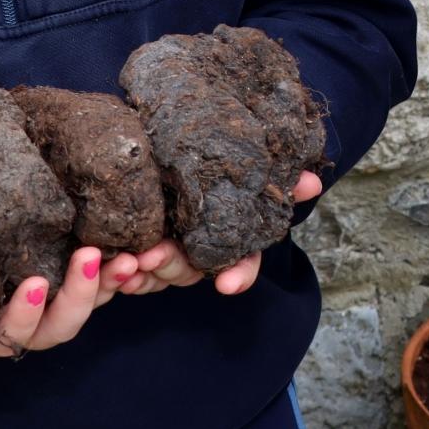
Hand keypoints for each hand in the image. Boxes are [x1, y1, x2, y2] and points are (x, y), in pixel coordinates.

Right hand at [0, 240, 138, 356]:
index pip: (9, 334)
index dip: (25, 315)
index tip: (35, 284)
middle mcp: (15, 320)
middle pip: (58, 327)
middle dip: (81, 299)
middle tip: (93, 259)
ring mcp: (42, 298)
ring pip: (84, 304)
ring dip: (109, 284)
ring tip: (128, 255)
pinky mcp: (59, 268)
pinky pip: (95, 275)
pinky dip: (115, 265)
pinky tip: (134, 240)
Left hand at [114, 170, 323, 296]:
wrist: (167, 143)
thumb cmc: (218, 163)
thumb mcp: (247, 165)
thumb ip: (281, 176)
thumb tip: (313, 180)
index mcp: (229, 237)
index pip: (242, 264)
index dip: (238, 275)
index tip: (226, 286)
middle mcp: (200, 251)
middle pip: (191, 270)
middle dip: (173, 265)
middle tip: (153, 254)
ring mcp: (169, 253)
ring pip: (159, 273)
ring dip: (145, 270)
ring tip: (130, 258)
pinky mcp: (138, 250)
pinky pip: (132, 273)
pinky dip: (123, 273)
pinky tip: (115, 265)